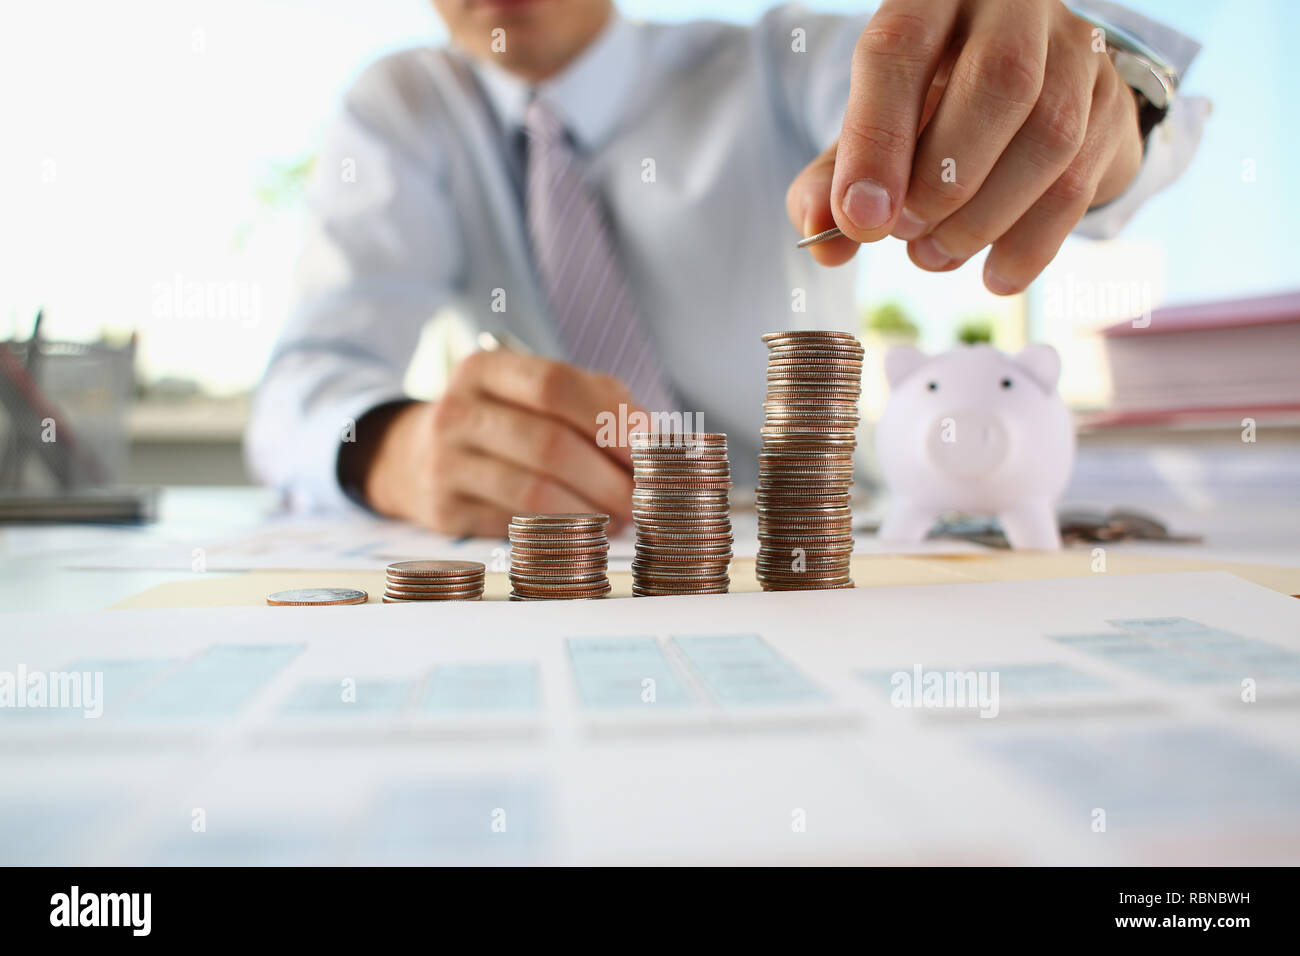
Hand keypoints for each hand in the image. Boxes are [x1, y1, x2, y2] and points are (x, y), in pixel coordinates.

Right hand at [357, 351, 638, 534]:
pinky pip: (515, 527)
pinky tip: (585, 533)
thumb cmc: (504, 420)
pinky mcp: (443, 509)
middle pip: (549, 445)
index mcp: (486, 368)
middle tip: (643, 501)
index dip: (609, 419)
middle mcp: (457, 410)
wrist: (414, 457)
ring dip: (591, 513)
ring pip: (533, 494)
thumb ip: (600, 403)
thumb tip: (655, 443)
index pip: (555, 384)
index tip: (649, 451)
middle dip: (609, 478)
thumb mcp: (539, 394)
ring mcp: (444, 462)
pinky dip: (561, 533)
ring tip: (621, 520)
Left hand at [787, 0, 1142, 293]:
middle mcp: (1014, 5)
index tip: (861, 220)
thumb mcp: (870, 135)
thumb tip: (822, 237)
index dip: (876, 141)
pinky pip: (1079, 182)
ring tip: (933, 255)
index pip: (900, 51)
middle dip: (942, 181)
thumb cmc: (925, 114)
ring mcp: (1076, 49)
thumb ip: (833, 182)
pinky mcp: (1112, 104)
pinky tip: (992, 275)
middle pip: (999, 83)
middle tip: (904, 232)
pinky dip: (1029, 245)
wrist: (1021, 95)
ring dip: (982, 219)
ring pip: (1049, 135)